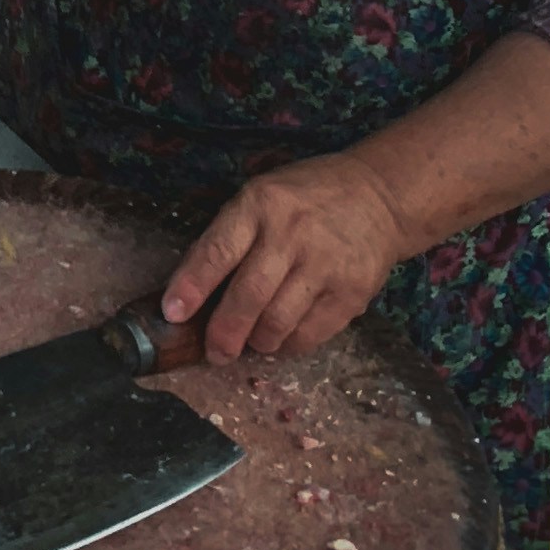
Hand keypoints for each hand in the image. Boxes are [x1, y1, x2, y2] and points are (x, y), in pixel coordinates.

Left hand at [162, 151, 404, 359]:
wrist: (377, 197)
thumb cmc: (303, 199)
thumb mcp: (260, 198)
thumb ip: (231, 237)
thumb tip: (194, 294)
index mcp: (259, 205)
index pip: (218, 251)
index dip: (191, 286)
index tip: (172, 314)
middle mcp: (291, 234)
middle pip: (249, 295)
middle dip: (225, 332)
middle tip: (214, 352)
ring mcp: (325, 264)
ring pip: (278, 322)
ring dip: (257, 342)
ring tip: (251, 341)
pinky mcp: (352, 292)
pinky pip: (310, 334)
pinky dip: (288, 345)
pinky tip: (281, 338)